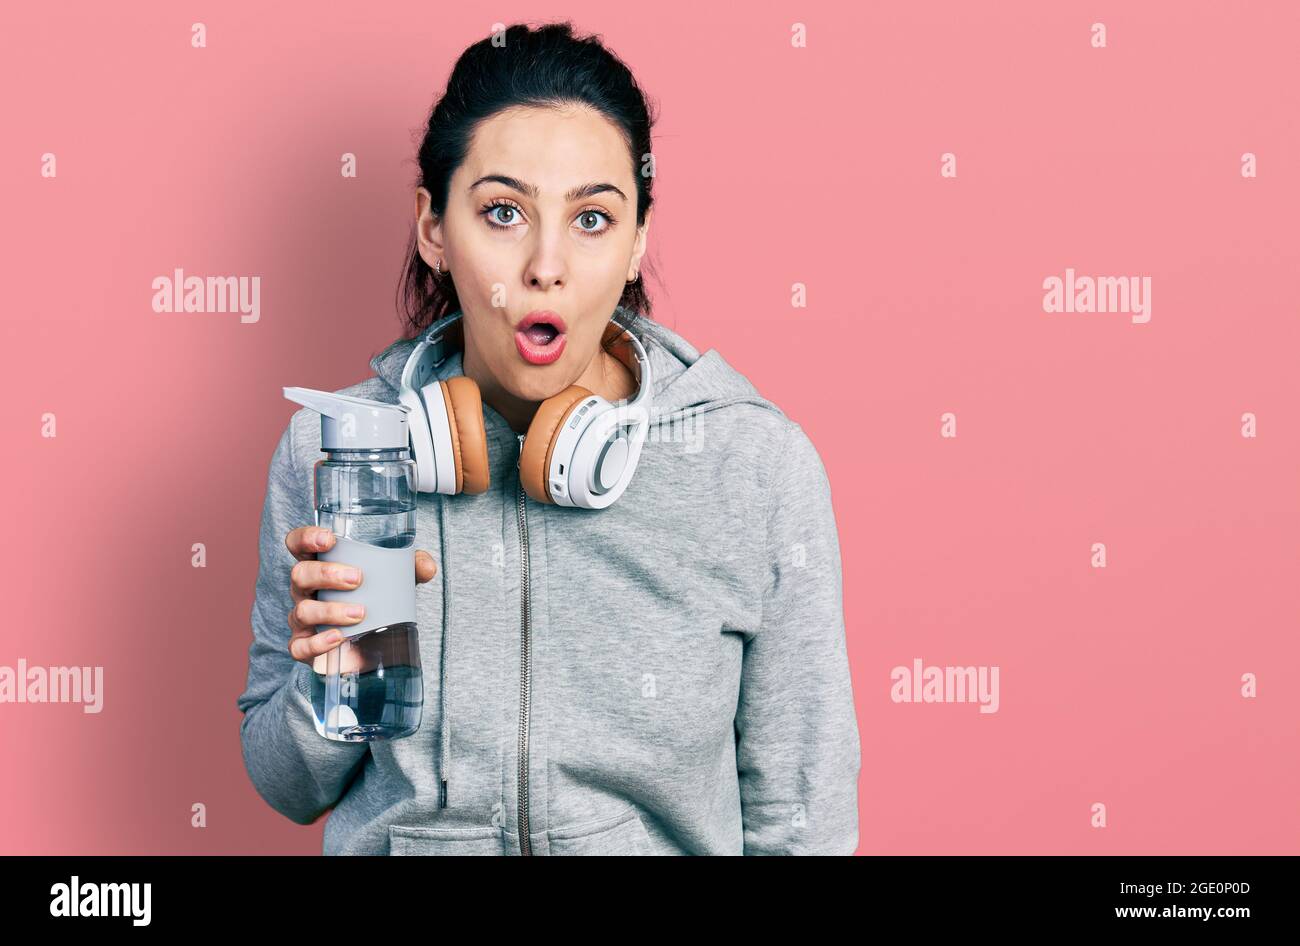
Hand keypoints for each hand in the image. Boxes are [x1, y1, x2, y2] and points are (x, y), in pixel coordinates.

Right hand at [283, 526, 437, 668]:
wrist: (375, 641)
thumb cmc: (377, 596)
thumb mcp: (396, 577)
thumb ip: (413, 566)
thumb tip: (427, 567)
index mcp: (320, 563)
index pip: (298, 543)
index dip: (306, 537)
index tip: (330, 539)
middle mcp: (306, 589)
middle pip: (300, 575)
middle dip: (326, 574)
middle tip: (357, 578)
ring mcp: (303, 618)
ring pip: (302, 611)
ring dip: (330, 610)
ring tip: (360, 613)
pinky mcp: (306, 647)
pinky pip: (300, 647)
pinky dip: (317, 643)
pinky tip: (337, 638)